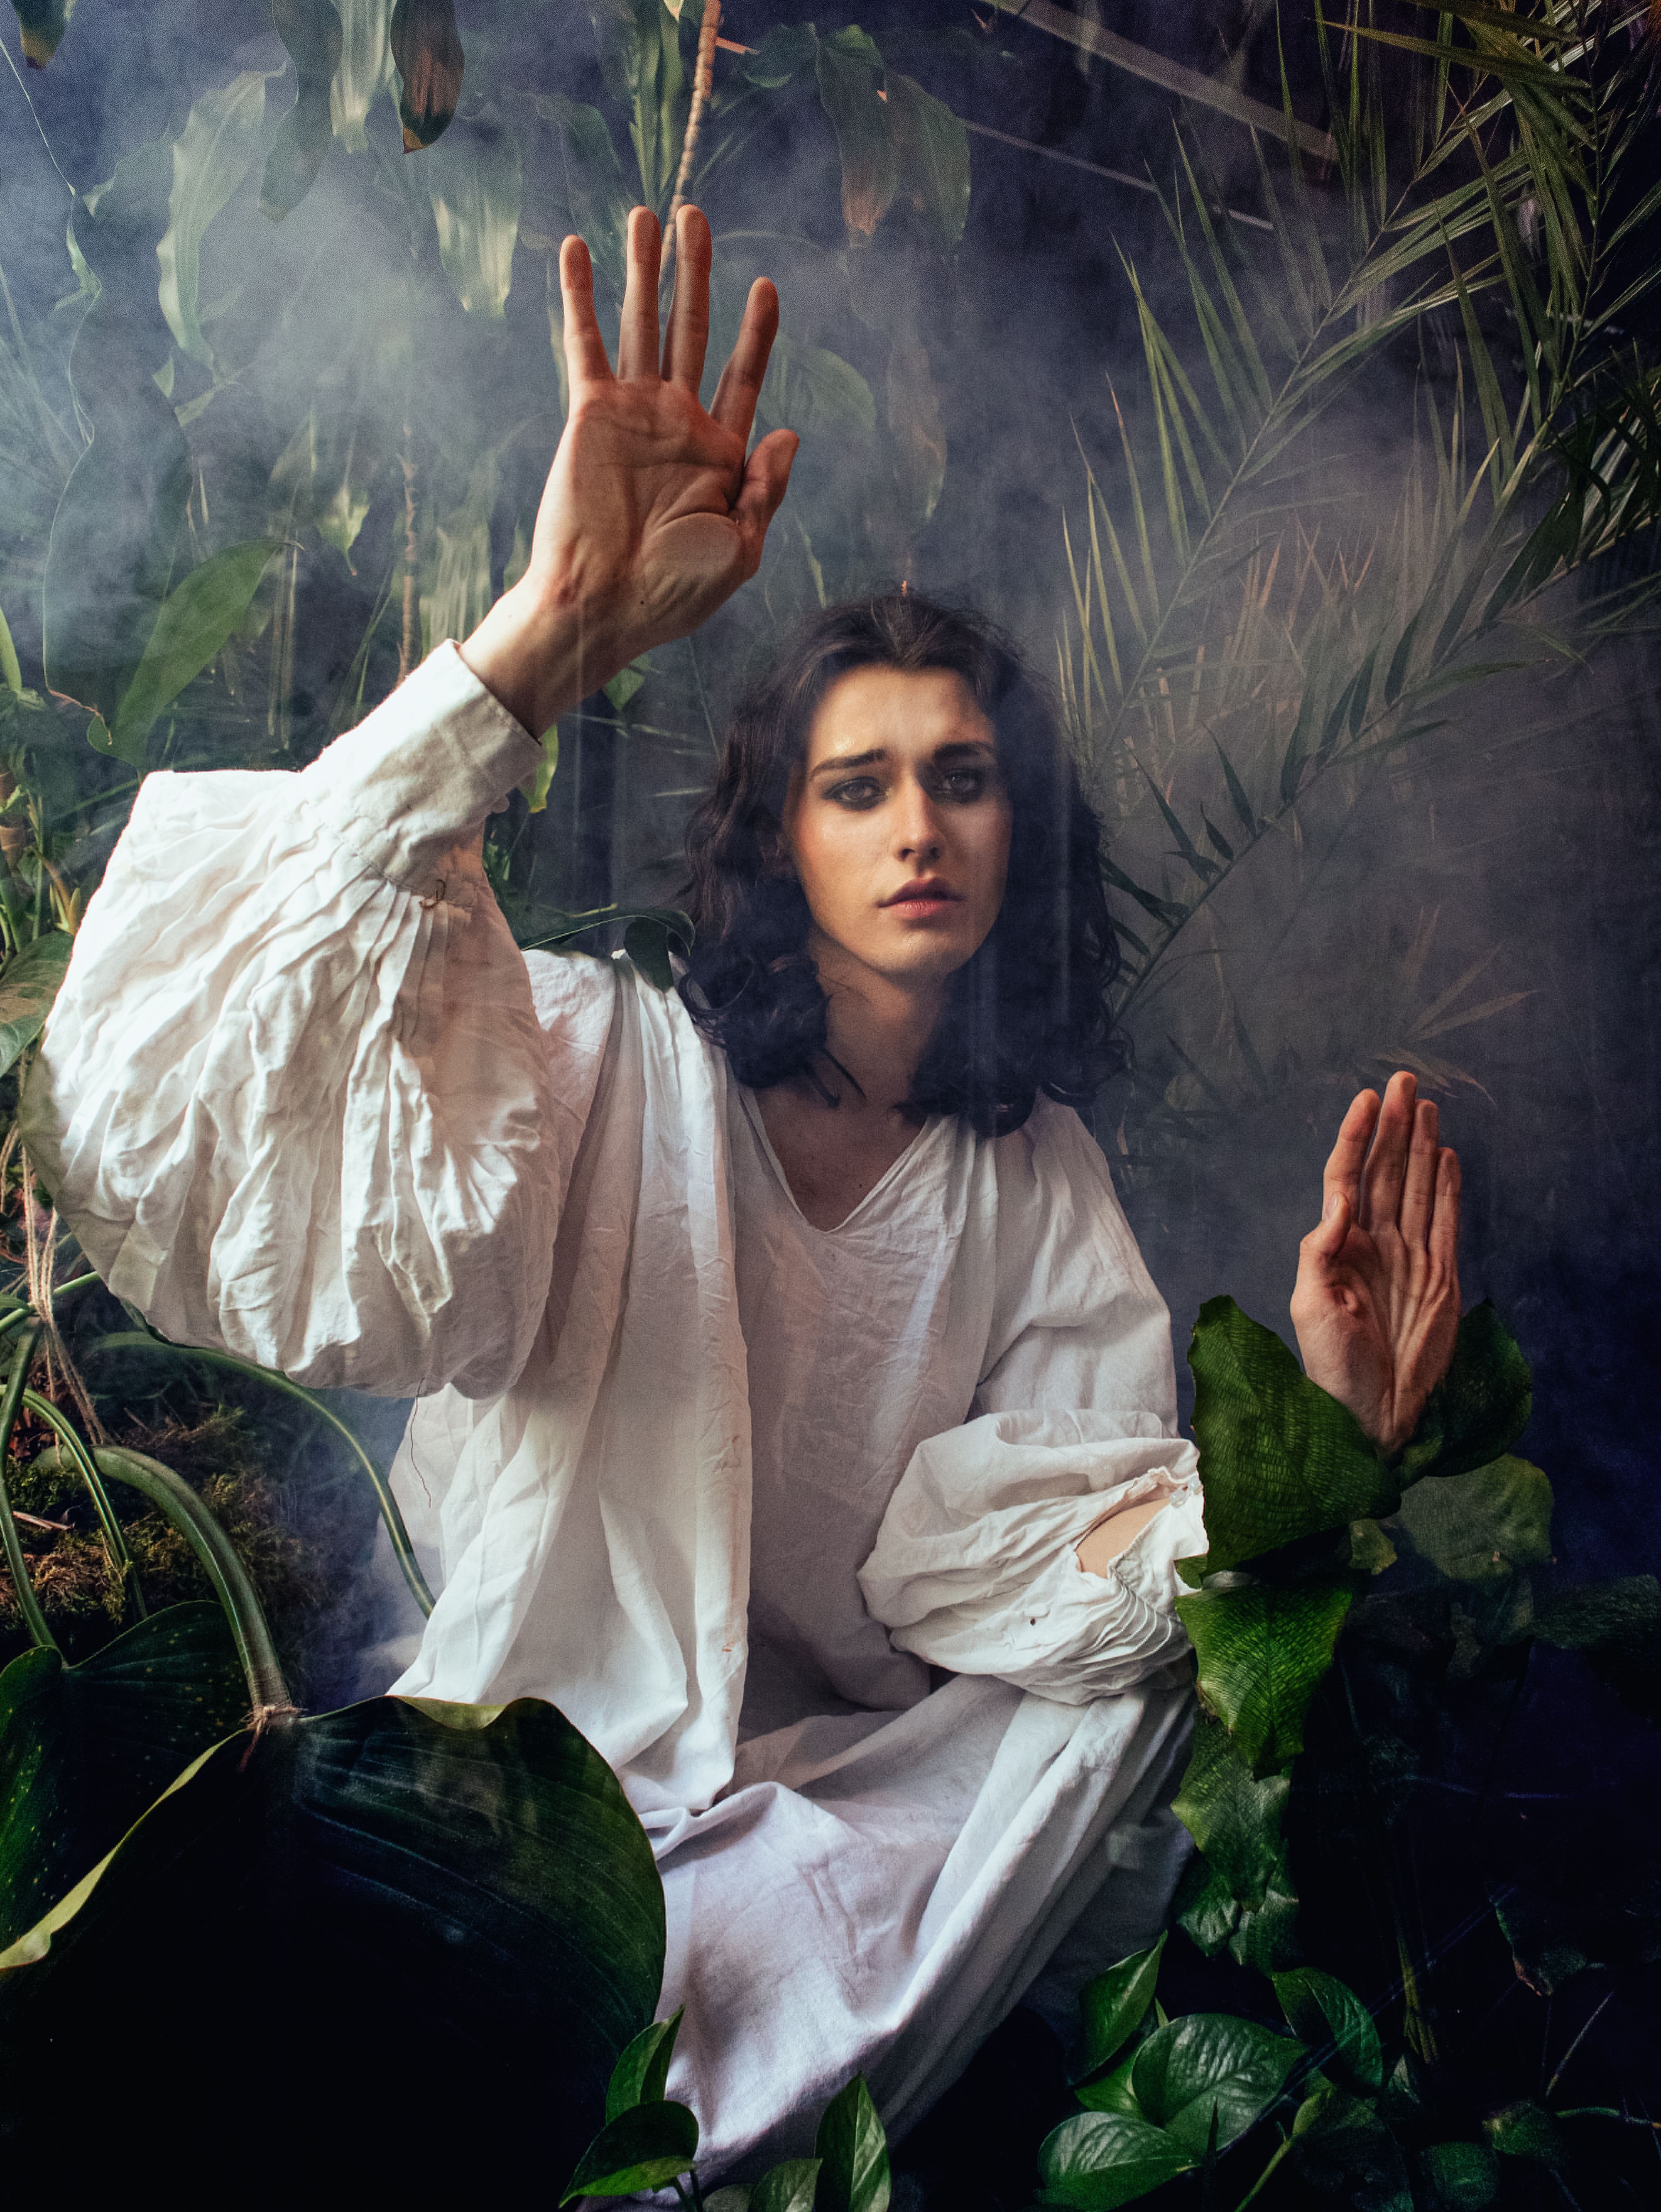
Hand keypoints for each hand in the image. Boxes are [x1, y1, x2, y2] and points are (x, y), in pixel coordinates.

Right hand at [462, 205, 798, 736]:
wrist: (605, 604)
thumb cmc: (674, 592)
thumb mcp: (739, 549)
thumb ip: (766, 489)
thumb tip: (789, 431)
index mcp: (719, 453)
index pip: (743, 375)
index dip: (756, 330)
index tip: (766, 286)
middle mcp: (676, 423)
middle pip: (692, 329)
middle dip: (696, 272)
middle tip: (696, 214)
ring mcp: (631, 414)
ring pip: (641, 322)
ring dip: (644, 269)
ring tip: (649, 215)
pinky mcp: (589, 412)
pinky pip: (584, 343)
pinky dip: (580, 296)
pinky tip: (579, 250)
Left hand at [1289, 1071, 1460, 1455]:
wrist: (1371, 1412)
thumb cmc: (1332, 1366)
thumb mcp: (1311, 1307)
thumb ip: (1321, 1250)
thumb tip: (1338, 1200)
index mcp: (1338, 1246)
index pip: (1347, 1177)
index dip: (1357, 1138)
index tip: (1366, 1099)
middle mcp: (1376, 1243)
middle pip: (1387, 1171)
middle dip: (1394, 1126)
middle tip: (1403, 1079)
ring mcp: (1410, 1256)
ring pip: (1418, 1186)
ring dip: (1422, 1145)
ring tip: (1425, 1105)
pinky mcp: (1440, 1276)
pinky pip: (1446, 1221)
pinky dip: (1449, 1188)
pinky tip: (1448, 1156)